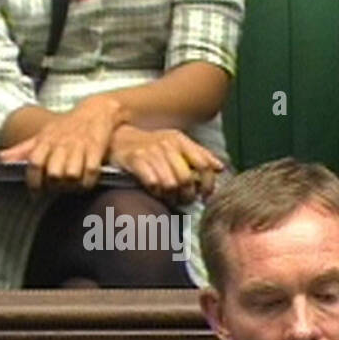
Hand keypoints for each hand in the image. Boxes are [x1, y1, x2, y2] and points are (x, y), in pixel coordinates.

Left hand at [0, 95, 124, 192]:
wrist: (95, 111)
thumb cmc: (66, 126)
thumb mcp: (41, 135)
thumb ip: (22, 150)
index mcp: (45, 141)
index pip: (34, 163)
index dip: (34, 181)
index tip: (35, 193)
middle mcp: (60, 144)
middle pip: (53, 173)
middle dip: (55, 185)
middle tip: (57, 189)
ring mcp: (79, 146)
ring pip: (71, 174)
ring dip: (72, 185)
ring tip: (72, 187)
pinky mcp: (96, 148)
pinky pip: (91, 171)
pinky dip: (88, 181)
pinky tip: (86, 182)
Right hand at [107, 125, 223, 205]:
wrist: (118, 139)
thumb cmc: (152, 146)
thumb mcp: (177, 145)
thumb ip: (200, 155)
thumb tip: (220, 168)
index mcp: (180, 141)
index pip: (204, 164)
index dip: (207, 184)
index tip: (205, 195)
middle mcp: (167, 144)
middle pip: (187, 178)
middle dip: (187, 194)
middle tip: (184, 199)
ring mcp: (150, 152)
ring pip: (171, 183)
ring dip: (171, 195)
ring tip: (169, 197)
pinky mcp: (135, 160)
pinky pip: (153, 183)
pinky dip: (156, 191)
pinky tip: (155, 191)